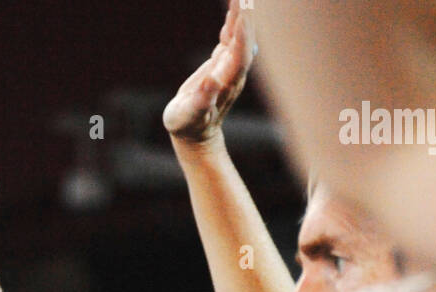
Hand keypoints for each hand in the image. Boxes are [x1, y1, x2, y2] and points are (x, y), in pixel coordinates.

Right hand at [163, 0, 255, 145]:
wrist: (195, 134)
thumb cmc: (189, 126)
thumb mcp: (190, 115)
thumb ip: (202, 100)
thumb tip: (212, 80)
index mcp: (227, 82)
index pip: (241, 53)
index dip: (243, 34)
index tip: (243, 12)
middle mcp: (234, 71)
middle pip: (246, 39)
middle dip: (246, 16)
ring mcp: (230, 65)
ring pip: (241, 34)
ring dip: (242, 13)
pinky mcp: (222, 61)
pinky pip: (232, 35)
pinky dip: (234, 19)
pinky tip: (235, 4)